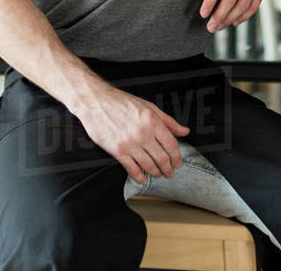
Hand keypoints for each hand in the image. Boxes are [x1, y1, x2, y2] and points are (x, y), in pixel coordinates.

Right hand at [72, 85, 190, 184]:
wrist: (96, 101)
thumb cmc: (120, 102)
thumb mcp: (149, 106)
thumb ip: (168, 121)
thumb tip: (184, 131)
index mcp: (152, 121)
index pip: (171, 145)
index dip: (177, 157)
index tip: (177, 163)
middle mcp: (142, 133)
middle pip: (162, 158)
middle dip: (168, 169)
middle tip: (170, 172)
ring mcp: (129, 143)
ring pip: (149, 165)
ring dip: (156, 173)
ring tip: (158, 174)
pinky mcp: (117, 151)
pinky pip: (132, 169)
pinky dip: (140, 177)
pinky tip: (143, 178)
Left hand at [188, 0, 280, 31]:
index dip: (210, 3)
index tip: (203, 14)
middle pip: (230, 1)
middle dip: (219, 16)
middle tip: (210, 28)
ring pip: (242, 6)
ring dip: (230, 19)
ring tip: (219, 27)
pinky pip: (254, 5)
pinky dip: (244, 16)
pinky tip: (234, 21)